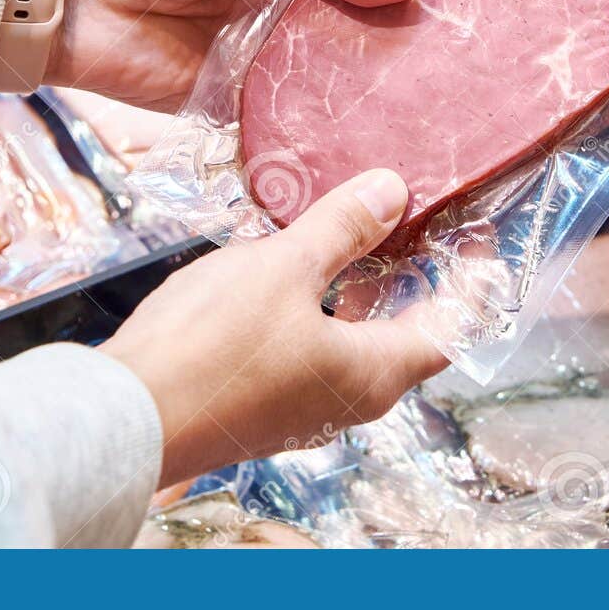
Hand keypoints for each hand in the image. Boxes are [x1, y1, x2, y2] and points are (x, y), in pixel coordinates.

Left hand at [40, 0, 421, 109]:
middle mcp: (294, 3)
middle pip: (367, 23)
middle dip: (410, 37)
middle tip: (473, 55)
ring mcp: (272, 57)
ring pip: (340, 75)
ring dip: (379, 87)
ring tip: (444, 100)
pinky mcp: (246, 105)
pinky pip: (296, 121)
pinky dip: (328, 131)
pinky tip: (377, 141)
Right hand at [99, 169, 447, 487]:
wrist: (126, 417)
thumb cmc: (210, 348)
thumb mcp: (284, 268)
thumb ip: (342, 228)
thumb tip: (392, 192)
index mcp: (375, 372)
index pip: (454, 329)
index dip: (475, 283)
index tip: (482, 240)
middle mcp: (351, 398)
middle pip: (408, 334)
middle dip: (419, 277)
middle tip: (423, 221)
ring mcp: (306, 406)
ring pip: (358, 340)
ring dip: (367, 289)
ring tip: (364, 232)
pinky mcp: (267, 402)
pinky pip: (318, 348)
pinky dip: (327, 306)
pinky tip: (300, 267)